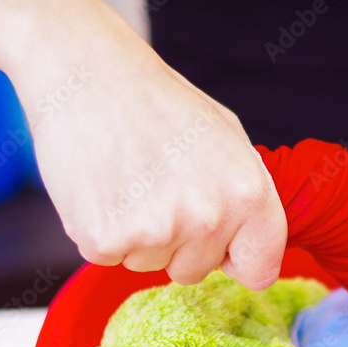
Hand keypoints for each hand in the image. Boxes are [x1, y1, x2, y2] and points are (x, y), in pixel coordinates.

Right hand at [9, 3, 286, 288]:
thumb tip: (252, 246)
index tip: (220, 244)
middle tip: (158, 188)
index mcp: (250, 194)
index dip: (236, 258)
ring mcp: (156, 231)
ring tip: (130, 181)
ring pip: (150, 265)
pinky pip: (109, 258)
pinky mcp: (104, 239)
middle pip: (196, 272)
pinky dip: (102, 232)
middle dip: (178, 243)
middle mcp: (209, 217)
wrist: (88, 73)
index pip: (259, 271)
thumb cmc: (161, 104)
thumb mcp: (230, 141)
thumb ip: (248, 199)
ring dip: (138, 236)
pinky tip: (103, 189)